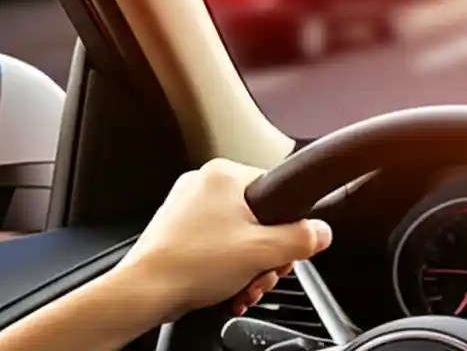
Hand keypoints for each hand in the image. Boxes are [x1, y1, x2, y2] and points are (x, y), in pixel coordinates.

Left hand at [115, 159, 332, 321]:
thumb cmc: (192, 264)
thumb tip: (321, 232)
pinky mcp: (175, 231)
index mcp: (223, 174)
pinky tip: (227, 289)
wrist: (144, 291)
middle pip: (256, 218)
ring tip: (242, 287)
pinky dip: (225, 268)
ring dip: (247, 266)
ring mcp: (185, 207)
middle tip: (261, 274)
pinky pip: (214, 245)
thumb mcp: (263, 251)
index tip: (283, 252)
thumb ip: (301, 239)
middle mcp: (202, 184)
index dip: (287, 227)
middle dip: (265, 254)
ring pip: (236, 235)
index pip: (275, 192)